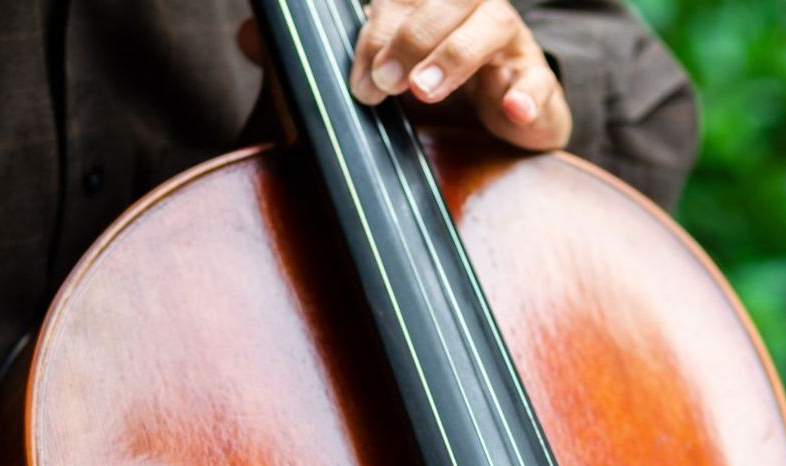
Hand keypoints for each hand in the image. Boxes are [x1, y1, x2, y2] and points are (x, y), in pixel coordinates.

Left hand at [236, 2, 570, 151]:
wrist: (495, 132)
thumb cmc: (426, 91)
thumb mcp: (365, 74)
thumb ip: (309, 57)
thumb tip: (248, 37)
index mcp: (426, 6)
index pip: (403, 0)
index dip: (379, 30)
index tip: (358, 75)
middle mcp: (469, 15)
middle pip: (449, 0)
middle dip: (412, 35)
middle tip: (384, 82)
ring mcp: (508, 48)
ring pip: (492, 28)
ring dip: (455, 55)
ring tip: (425, 90)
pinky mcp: (536, 91)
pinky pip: (538, 84)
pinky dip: (525, 94)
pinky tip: (506, 107)